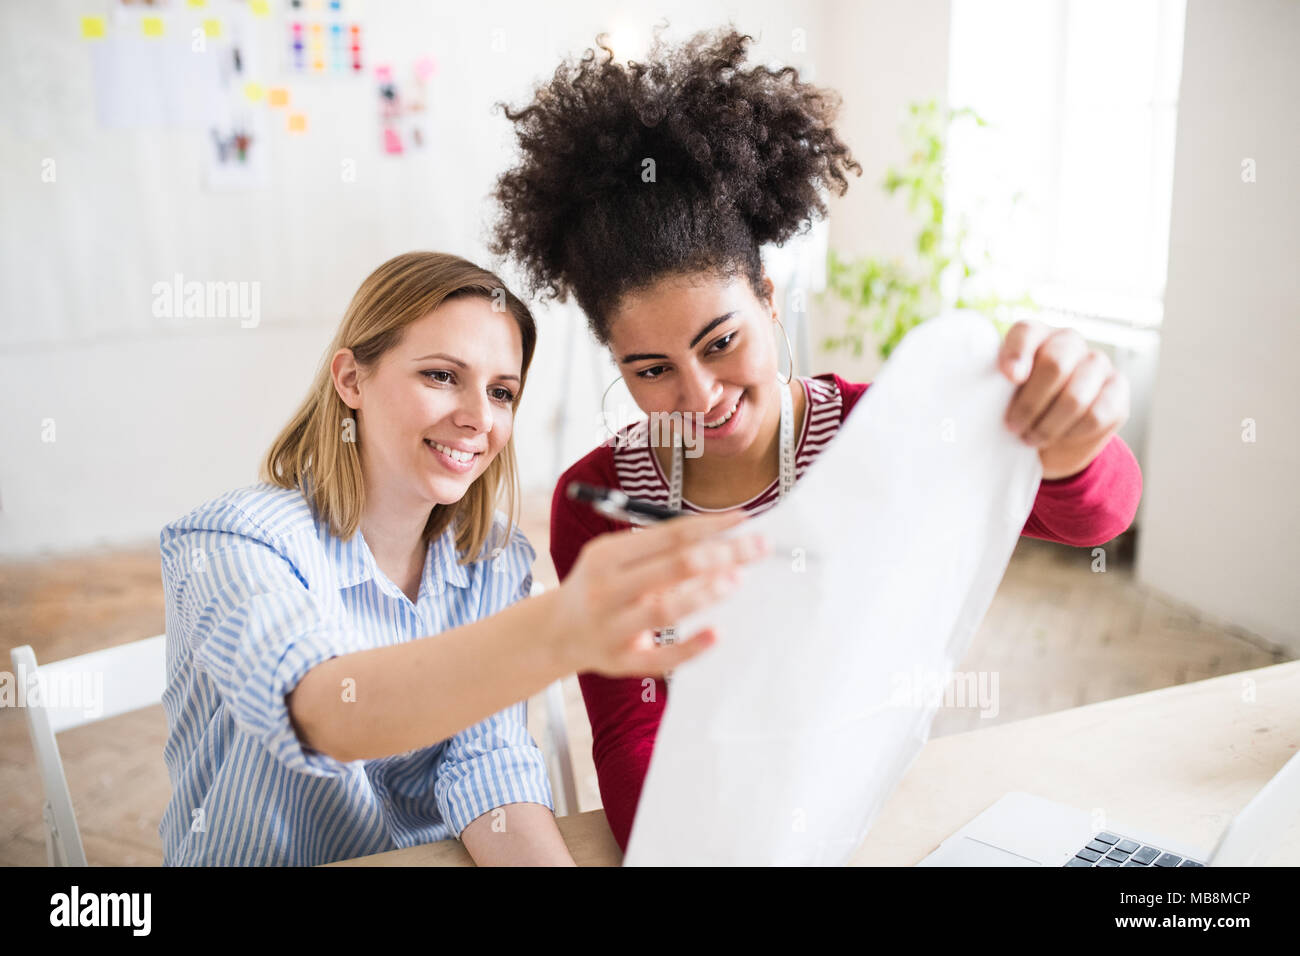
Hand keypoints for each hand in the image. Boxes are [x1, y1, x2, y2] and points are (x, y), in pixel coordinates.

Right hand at [551, 511, 768, 676]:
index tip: (744, 519)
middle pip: (672, 567)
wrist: (557, 632)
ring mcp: (612, 627)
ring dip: (705, 594)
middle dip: (720, 554)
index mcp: (607, 555)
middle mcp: (607, 589)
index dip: (710, 526)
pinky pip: (660, 658)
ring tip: (736, 581)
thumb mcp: (615, 558)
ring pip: (665, 610)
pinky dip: (690, 647)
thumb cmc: (600, 586)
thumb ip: (658, 550)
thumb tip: (720, 538)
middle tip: (756, 548)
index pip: (668, 535)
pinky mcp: (620, 661)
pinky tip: (716, 634)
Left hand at [997, 320, 1130, 479]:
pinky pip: (1097, 414)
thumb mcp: (997, 397)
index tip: (1010, 378)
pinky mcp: (1118, 389)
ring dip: (1048, 425)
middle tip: (1012, 426)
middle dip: (1029, 404)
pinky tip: (1060, 437)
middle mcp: (1068, 341)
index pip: (1027, 332)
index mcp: (1035, 335)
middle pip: (1055, 363)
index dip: (1017, 354)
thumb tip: (977, 390)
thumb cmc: (1016, 411)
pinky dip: (1072, 433)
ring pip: (1075, 395)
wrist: (1049, 441)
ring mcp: (1097, 363)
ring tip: (1031, 438)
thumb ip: (991, 385)